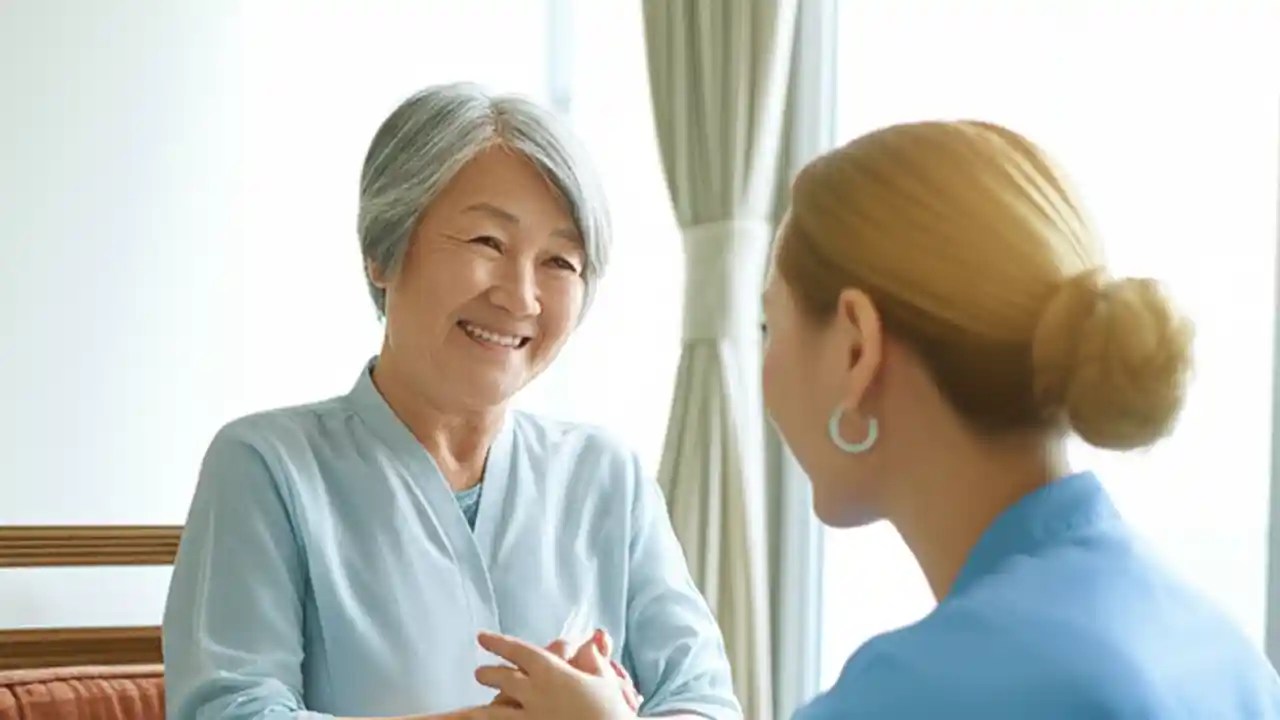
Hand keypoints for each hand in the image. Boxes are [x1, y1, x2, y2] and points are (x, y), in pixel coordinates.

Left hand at [476, 631, 635, 719]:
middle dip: (488, 674)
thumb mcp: (606, 682)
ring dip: (477, 710)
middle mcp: (534, 693)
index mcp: (551, 672)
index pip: (518, 651)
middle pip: (502, 679)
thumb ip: (594, 660)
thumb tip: (593, 642)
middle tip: (478, 673)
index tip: (481, 637)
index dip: (498, 642)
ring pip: (493, 713)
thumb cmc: (611, 713)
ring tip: (464, 710)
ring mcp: (529, 718)